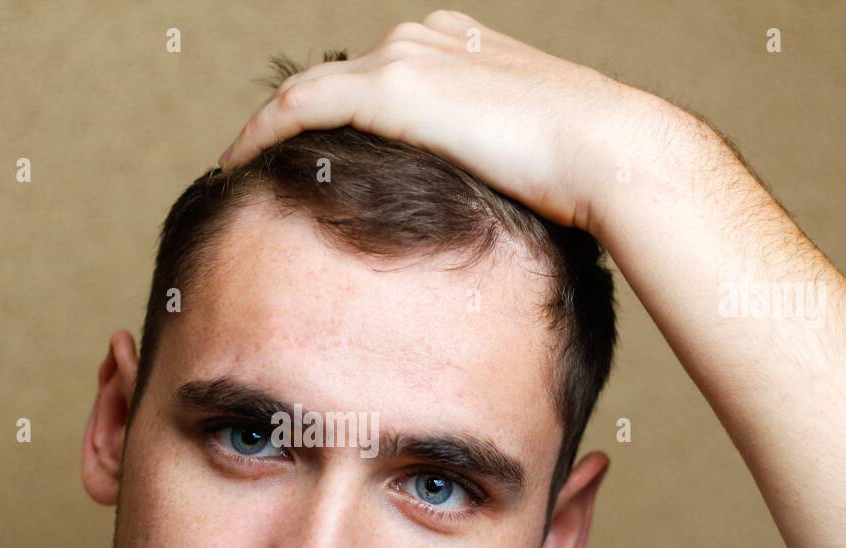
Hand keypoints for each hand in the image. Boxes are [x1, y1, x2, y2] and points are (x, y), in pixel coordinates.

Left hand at [215, 9, 676, 234]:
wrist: (609, 153)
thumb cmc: (584, 172)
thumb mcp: (524, 155)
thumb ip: (485, 161)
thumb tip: (473, 210)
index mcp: (456, 47)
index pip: (371, 76)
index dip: (330, 117)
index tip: (304, 158)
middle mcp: (424, 39)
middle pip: (332, 80)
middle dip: (290, 124)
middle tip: (252, 168)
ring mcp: (406, 58)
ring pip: (306, 91)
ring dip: (265, 131)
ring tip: (237, 171)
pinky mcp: (390, 89)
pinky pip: (299, 108)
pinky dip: (261, 134)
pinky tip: (236, 166)